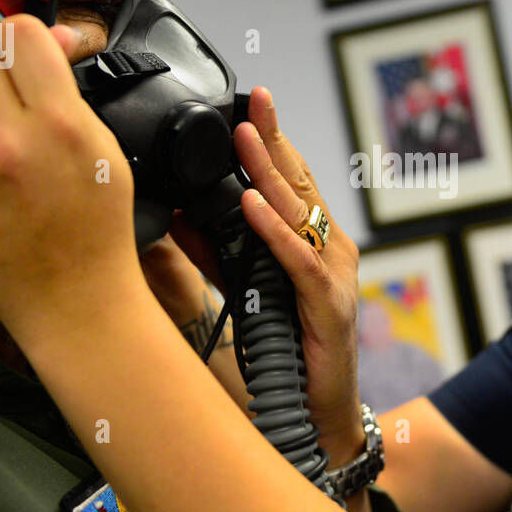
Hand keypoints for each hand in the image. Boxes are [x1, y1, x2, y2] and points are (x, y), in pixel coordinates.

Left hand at [234, 87, 364, 461]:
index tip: (249, 104)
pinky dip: (273, 231)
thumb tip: (179, 216)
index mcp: (311, 242)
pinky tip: (251, 206)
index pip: (290, 181)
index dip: (271, 141)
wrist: (314, 410)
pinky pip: (297, 260)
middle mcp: (328, 249)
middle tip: (253, 101)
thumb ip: (218, 252)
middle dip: (274, 140)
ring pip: (300, 213)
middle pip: (299, 184)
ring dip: (268, 172)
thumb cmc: (288, 350)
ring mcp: (333, 275)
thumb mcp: (244, 290)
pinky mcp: (328, 305)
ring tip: (245, 138)